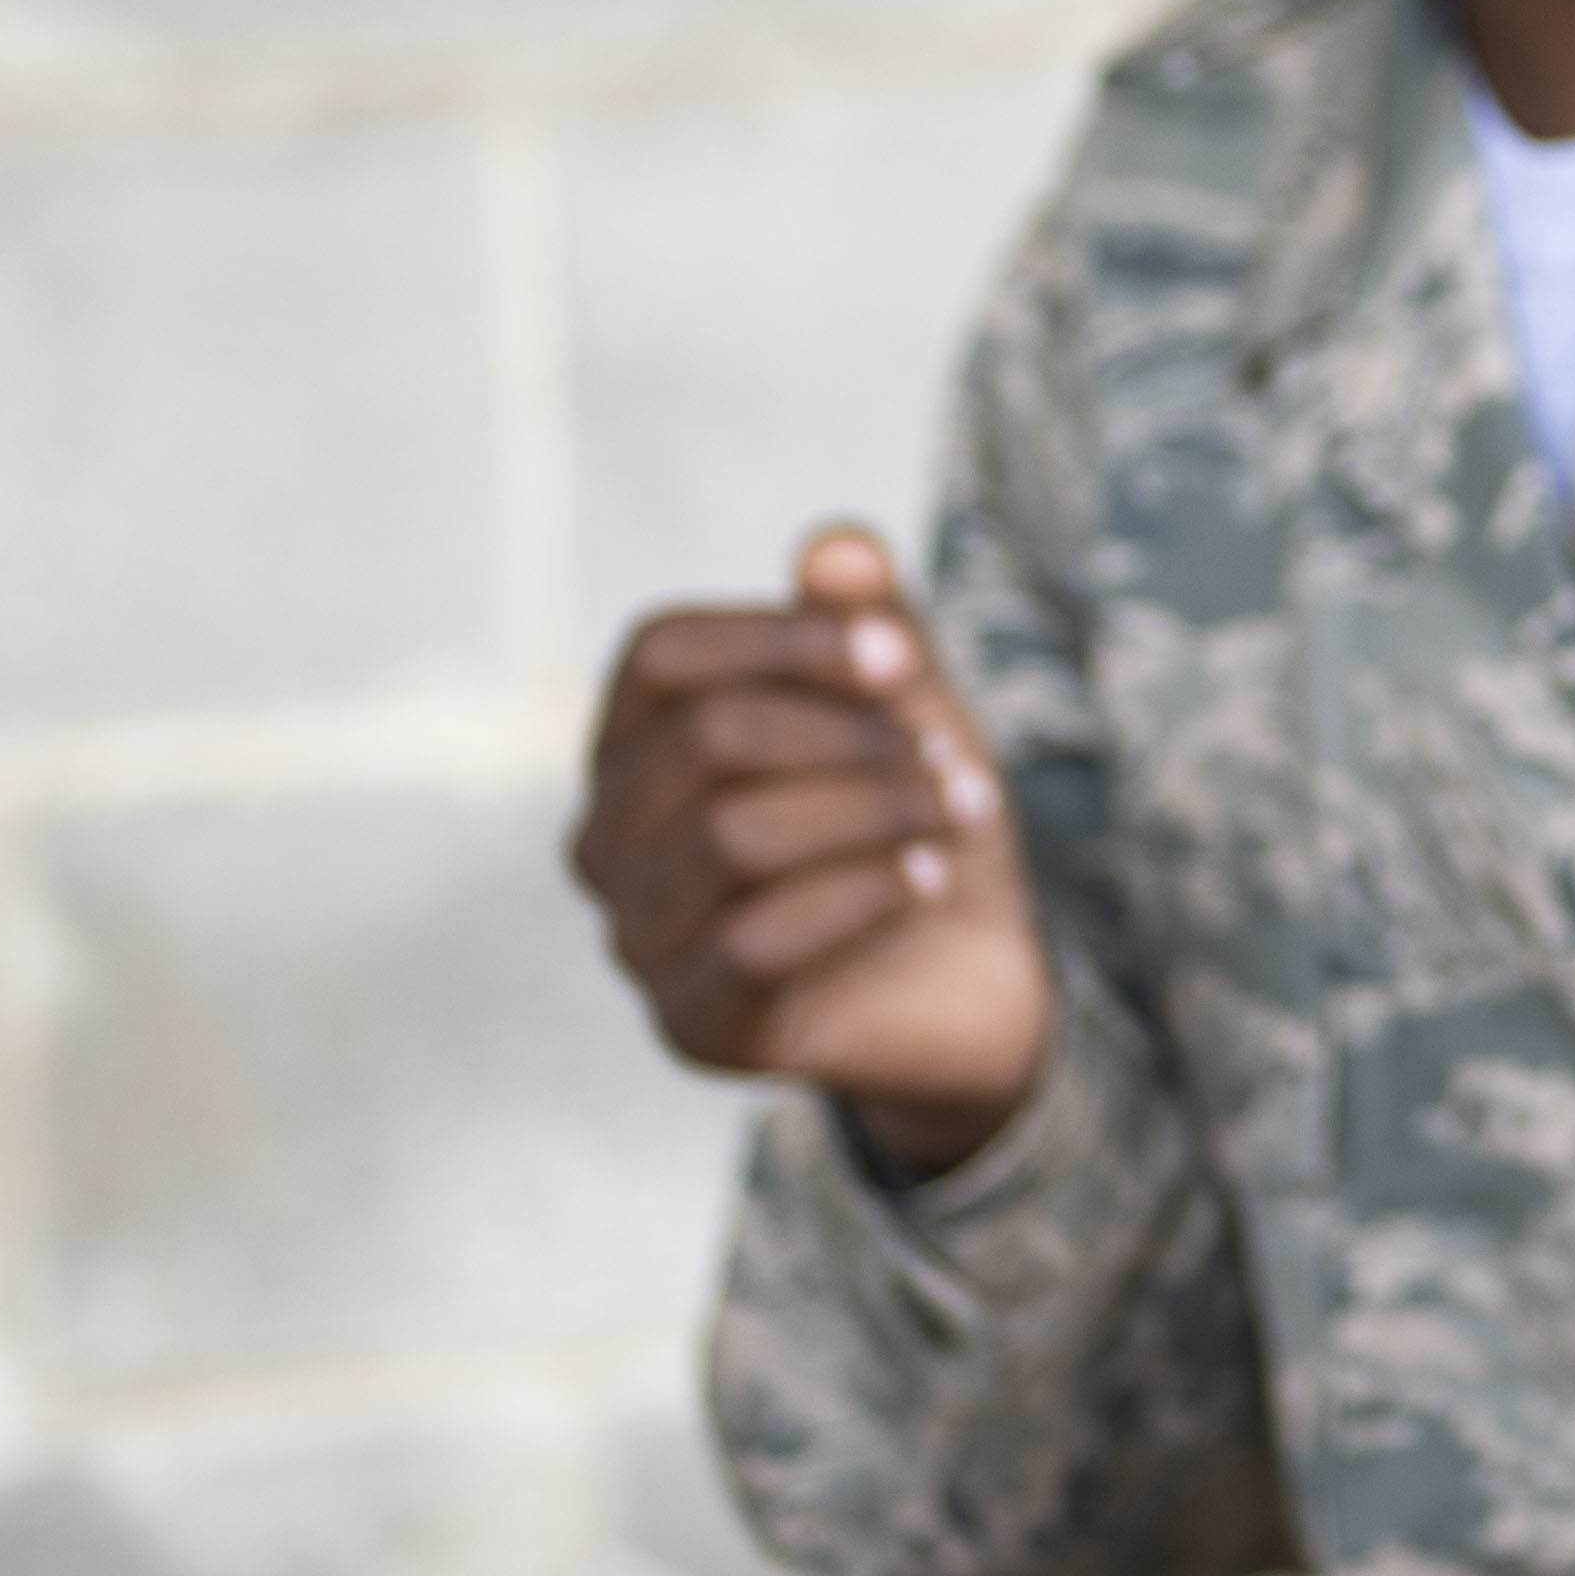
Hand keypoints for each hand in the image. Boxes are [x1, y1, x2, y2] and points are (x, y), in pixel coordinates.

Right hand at [573, 523, 1047, 1160]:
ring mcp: (638, 939)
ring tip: (958, 812)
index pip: (662, 655)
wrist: (968, 969)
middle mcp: (606, 840)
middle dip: (851, 736)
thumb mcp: (901, 700)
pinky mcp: (693, 1025)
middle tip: (949, 760)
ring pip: (733, 837)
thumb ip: (867, 617)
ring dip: (874, 811)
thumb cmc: (906, 812)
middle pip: (706, 738)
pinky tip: (928, 880)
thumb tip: (837, 550)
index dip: (787, 638)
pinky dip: (864, 892)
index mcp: (631, 742)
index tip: (904, 657)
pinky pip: (755, 941)